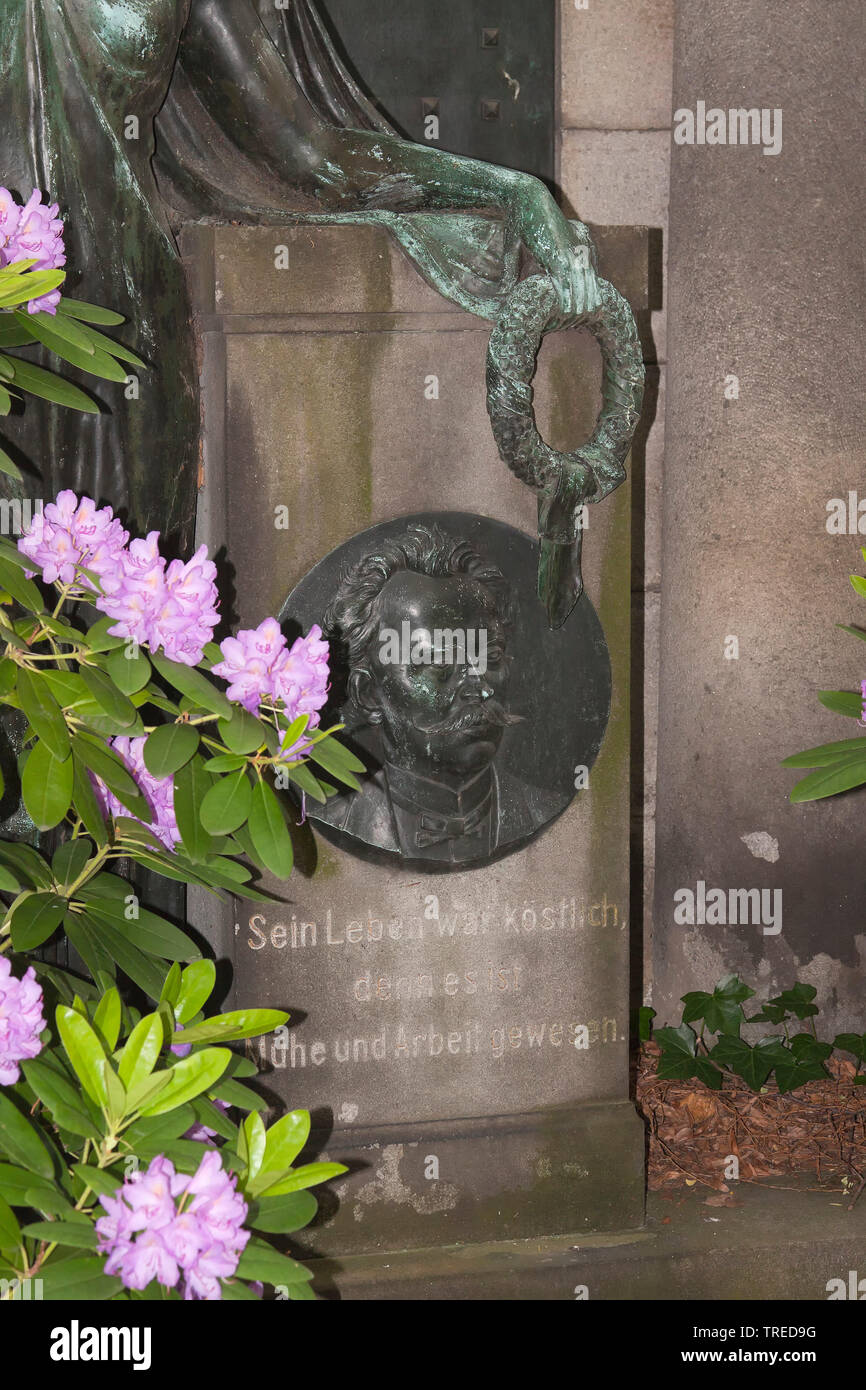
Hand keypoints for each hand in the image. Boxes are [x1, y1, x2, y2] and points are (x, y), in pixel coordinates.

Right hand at [511, 174, 601, 320]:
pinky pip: (569, 286)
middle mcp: (582, 252)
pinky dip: (566, 302)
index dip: (585, 298)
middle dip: (583, 308)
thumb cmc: (524, 220)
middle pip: (591, 289)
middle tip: (573, 325)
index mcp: (581, 248)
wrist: (525, 199)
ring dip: (576, 310)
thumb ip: (529, 266)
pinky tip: (565, 314)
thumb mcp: (530, 247)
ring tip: (570, 325)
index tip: (576, 314)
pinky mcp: (561, 258)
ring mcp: (574, 256)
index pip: (590, 280)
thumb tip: (506, 287)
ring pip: (583, 291)